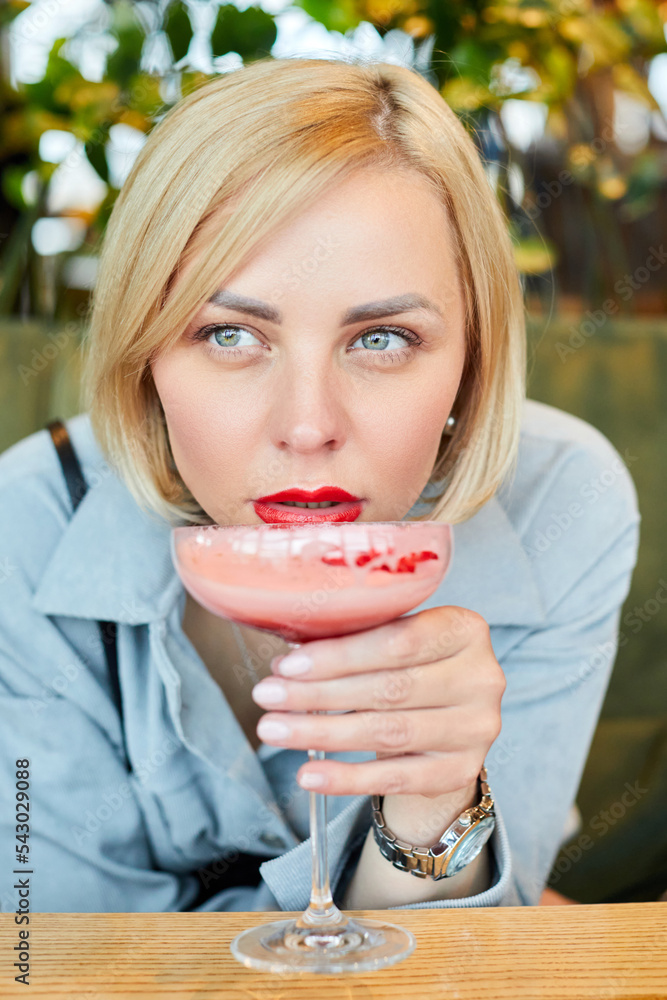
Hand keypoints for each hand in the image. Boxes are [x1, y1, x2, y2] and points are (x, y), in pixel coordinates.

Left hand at [250, 606, 505, 803]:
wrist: (448, 721)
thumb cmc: (409, 667)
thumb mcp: (394, 639)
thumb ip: (355, 637)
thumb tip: (287, 655)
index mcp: (465, 628)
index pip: (400, 640)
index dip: (340, 655)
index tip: (287, 664)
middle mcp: (482, 678)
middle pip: (390, 688)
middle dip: (320, 694)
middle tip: (267, 696)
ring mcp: (477, 729)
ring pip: (389, 733)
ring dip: (323, 733)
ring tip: (274, 729)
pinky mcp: (461, 771)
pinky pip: (396, 779)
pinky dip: (347, 778)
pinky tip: (309, 774)